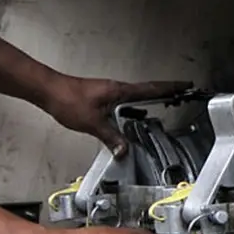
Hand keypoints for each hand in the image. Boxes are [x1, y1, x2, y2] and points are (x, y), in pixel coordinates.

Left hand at [44, 76, 193, 152]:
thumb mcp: (93, 123)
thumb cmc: (67, 99)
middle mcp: (116, 89)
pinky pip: (123, 103)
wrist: (49, 91)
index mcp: (119, 91)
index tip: (185, 85)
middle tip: (180, 94)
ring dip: (149, 100)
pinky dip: (132, 109)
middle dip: (165, 93)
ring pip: (134, 97)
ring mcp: (108, 92)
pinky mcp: (101, 98)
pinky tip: (131, 117)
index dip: (170, 87)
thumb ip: (111, 137)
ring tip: (162, 105)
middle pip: (147, 91)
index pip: (151, 88)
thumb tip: (124, 149)